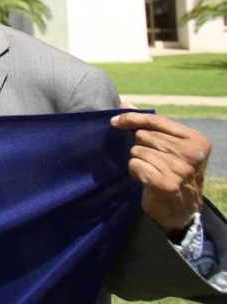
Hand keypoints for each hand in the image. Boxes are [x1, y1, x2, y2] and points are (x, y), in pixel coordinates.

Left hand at [111, 104, 209, 237]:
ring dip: (138, 160)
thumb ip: (149, 125)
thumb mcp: (169, 146)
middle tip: (152, 160)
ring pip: (137, 150)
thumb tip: (125, 104)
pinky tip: (147, 179)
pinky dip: (135, 171)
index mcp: (196, 140)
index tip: (115, 121)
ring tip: (151, 170)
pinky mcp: (166, 183)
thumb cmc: (171, 171)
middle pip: (144, 136)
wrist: (181, 208)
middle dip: (140, 146)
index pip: (157, 121)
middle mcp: (192, 154)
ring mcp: (180, 169)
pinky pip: (135, 165)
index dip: (133, 118)